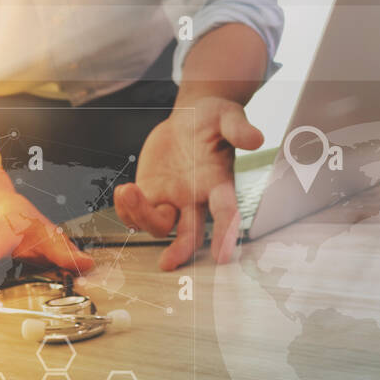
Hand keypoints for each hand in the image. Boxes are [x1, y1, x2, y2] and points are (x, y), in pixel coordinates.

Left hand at [113, 96, 263, 269]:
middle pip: (190, 234)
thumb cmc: (214, 119)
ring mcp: (172, 200)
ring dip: (141, 215)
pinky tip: (122, 192)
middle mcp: (195, 200)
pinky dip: (126, 210)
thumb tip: (256, 139)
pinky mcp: (151, 194)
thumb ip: (239, 129)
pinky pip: (136, 214)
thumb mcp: (227, 116)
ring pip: (159, 226)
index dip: (225, 235)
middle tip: (167, 263)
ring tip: (128, 190)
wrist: (191, 117)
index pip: (225, 214)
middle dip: (180, 250)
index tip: (223, 257)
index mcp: (218, 185)